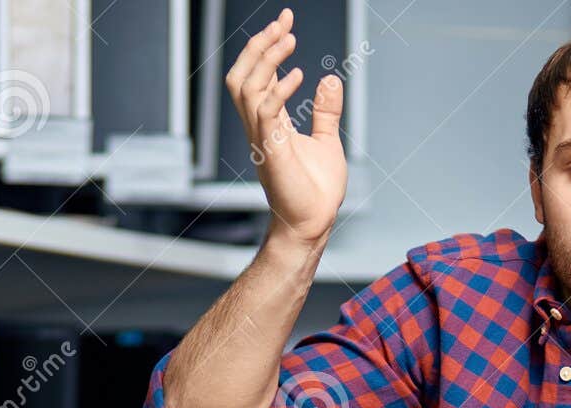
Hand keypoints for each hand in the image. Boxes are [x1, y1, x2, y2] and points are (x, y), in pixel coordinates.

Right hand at [224, 7, 347, 246]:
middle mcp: (259, 128)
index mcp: (269, 124)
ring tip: (289, 39)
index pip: (259, 77)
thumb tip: (330, 79)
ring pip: (246, 88)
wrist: (313, 223)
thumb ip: (325, 111)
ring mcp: (262, 139)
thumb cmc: (316, 190)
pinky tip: (301, 75)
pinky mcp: (272, 151)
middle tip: (282, 23)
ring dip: (266, 59)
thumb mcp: (326, 140)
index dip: (267, 47)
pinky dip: (280, 90)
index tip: (285, 20)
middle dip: (258, 46)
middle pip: (241, 77)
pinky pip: (265, 113)